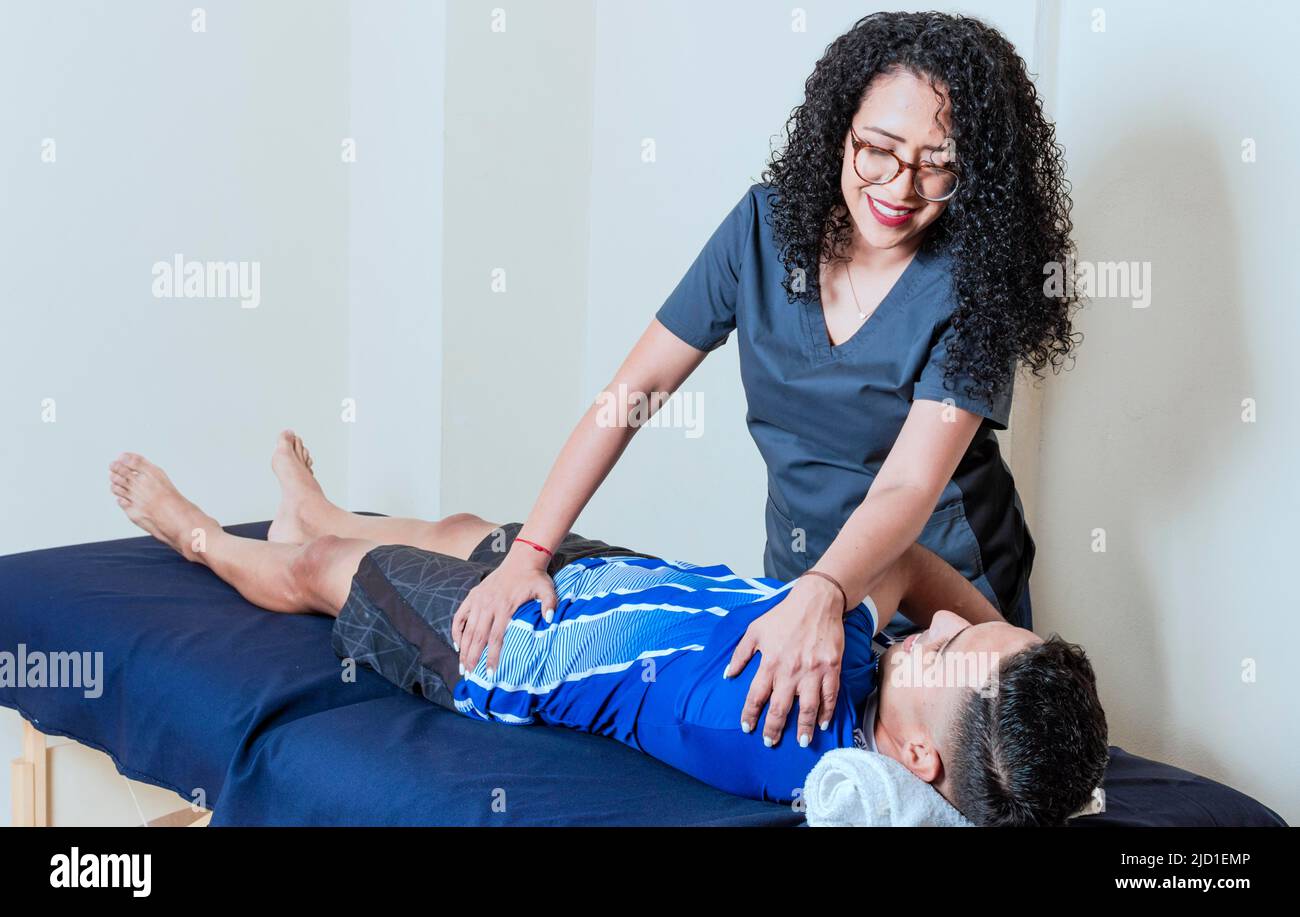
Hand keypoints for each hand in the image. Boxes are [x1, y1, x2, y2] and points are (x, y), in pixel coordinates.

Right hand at [452, 547, 556, 679]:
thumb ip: (549, 604)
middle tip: (468, 676)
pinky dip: (457, 630)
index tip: (490, 674)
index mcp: (505, 607)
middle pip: (478, 637)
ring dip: (463, 649)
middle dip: (473, 658)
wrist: (522, 560)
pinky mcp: (473, 596)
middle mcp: (488, 605)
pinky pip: (460, 616)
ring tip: (462, 667)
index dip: (492, 657)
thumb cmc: (535, 578)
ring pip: (467, 629)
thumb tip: (549, 620)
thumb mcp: (547, 589)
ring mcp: (478, 600)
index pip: (496, 638)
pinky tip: (458, 645)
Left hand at [725, 575, 845, 747]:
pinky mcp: (832, 668)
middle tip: (770, 742)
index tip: (747, 728)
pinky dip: (827, 712)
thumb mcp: (754, 630)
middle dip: (773, 729)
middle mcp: (790, 671)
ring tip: (800, 742)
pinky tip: (822, 724)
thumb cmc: (783, 615)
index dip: (750, 715)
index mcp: (769, 662)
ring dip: (803, 728)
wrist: (816, 601)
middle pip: (780, 708)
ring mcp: (813, 671)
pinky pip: (830, 696)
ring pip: (807, 708)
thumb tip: (728, 675)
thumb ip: (740, 654)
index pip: (755, 696)